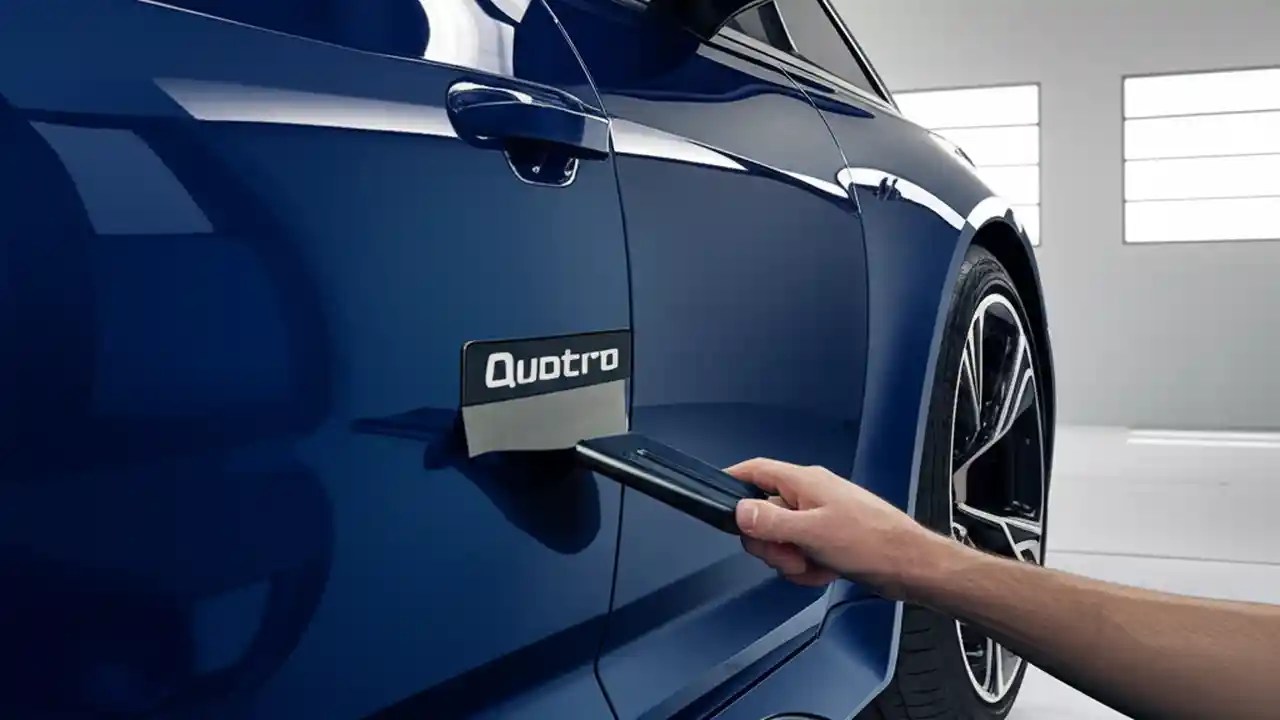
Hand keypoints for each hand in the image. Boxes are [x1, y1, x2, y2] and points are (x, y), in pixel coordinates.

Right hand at [728, 458, 948, 599]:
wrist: (910, 566)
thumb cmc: (868, 542)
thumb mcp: (810, 533)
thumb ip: (770, 522)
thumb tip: (739, 510)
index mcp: (804, 482)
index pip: (756, 470)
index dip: (733, 481)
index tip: (715, 499)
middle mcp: (809, 495)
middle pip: (763, 513)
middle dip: (770, 542)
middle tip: (789, 556)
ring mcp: (820, 517)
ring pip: (781, 538)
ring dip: (791, 559)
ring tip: (814, 565)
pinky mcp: (829, 538)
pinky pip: (801, 551)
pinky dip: (808, 566)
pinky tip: (825, 572)